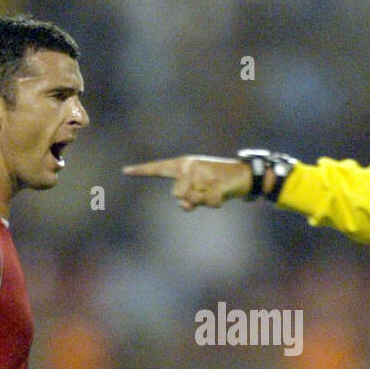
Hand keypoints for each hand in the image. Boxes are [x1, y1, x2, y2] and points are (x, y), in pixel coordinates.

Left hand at [124, 155, 251, 209]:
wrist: (244, 175)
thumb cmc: (218, 181)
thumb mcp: (199, 187)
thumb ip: (186, 195)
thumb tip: (184, 204)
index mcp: (183, 164)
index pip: (159, 168)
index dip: (142, 170)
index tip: (125, 171)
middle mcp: (190, 166)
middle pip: (177, 195)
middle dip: (190, 199)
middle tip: (204, 192)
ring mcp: (203, 173)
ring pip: (193, 201)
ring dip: (204, 202)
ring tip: (213, 191)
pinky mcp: (216, 183)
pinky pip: (209, 203)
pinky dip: (217, 203)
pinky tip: (223, 193)